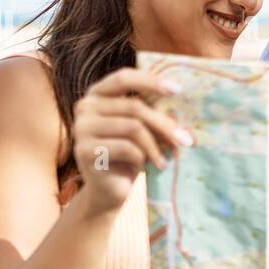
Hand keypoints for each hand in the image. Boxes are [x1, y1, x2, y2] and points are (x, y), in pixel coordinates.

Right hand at [72, 67, 185, 212]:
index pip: (124, 78)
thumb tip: (181, 106)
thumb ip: (152, 113)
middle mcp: (85, 107)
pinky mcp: (84, 151)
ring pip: (133, 128)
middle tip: (186, 140)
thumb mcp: (142, 130)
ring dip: (155, 145)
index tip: (178, 90)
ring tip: (165, 159)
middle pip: (135, 107)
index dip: (151, 81)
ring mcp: (82, 129)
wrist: (109, 190)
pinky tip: (149, 167)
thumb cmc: (129, 155)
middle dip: (165, 125)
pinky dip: (143, 157)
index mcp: (98, 94)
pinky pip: (126, 148)